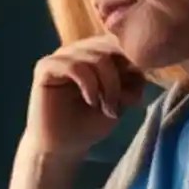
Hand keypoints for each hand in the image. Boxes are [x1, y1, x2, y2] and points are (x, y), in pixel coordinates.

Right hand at [26, 35, 146, 157]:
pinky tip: (91, 101)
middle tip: (119, 105)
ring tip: (107, 108)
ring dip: (108, 86)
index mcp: (96, 52)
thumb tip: (142, 67)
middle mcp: (79, 49)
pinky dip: (90, 85)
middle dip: (121, 78)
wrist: (63, 146)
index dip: (134, 64)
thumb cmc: (90, 123)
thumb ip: (132, 81)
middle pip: (111, 47)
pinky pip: (75, 66)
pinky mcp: (46, 68)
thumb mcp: (121, 100)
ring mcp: (61, 56)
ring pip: (97, 57)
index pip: (121, 42)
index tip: (135, 92)